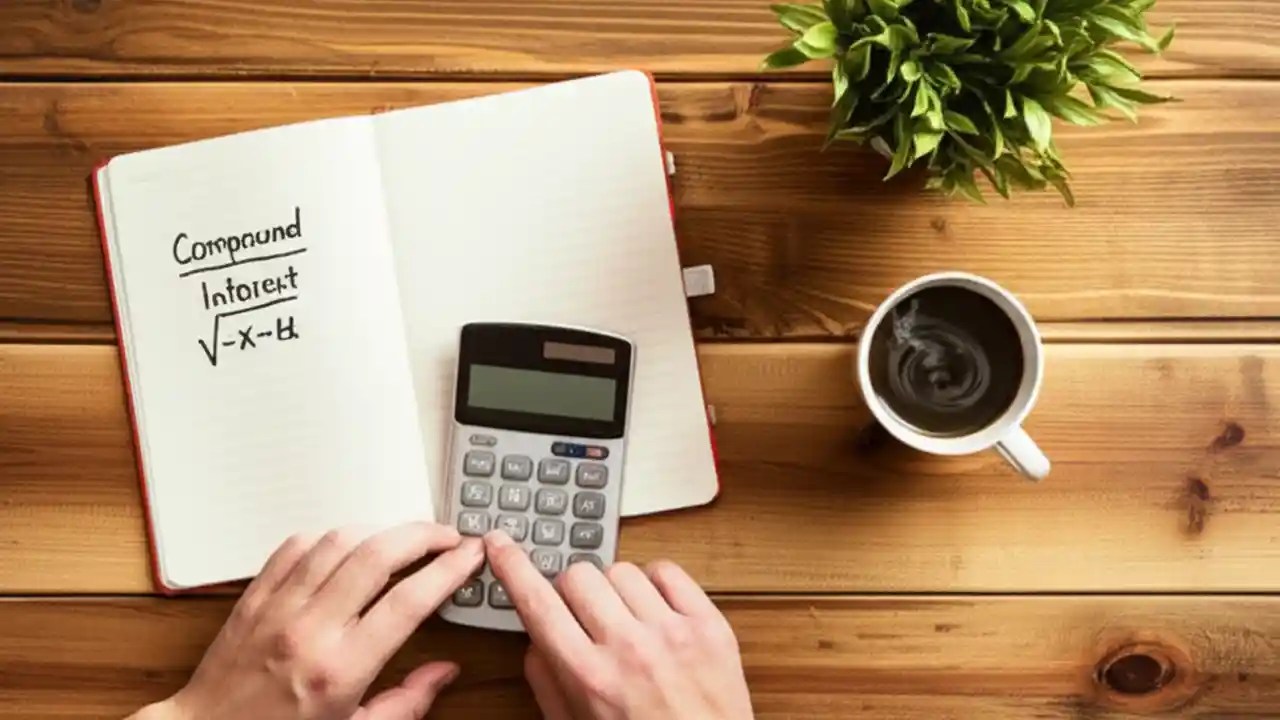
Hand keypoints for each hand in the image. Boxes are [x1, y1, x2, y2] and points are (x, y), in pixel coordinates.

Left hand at [134, 522, 483, 719]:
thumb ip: (405, 703)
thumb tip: (444, 673)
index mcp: (341, 669)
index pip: (409, 601)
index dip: (448, 569)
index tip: (471, 555)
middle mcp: (309, 630)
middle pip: (378, 555)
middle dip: (422, 534)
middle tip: (447, 535)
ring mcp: (278, 607)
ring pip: (337, 540)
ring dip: (379, 529)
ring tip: (403, 538)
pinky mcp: (254, 596)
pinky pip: (296, 545)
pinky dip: (330, 536)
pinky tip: (348, 546)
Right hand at [484, 531, 752, 719]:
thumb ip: (547, 682)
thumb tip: (535, 637)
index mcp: (588, 677)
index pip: (537, 603)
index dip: (512, 567)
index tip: (500, 544)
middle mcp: (628, 649)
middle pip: (578, 576)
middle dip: (571, 591)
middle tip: (581, 615)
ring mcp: (673, 633)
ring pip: (622, 570)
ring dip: (614, 589)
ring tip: (625, 621)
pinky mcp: (709, 626)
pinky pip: (668, 571)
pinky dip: (655, 583)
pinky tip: (654, 611)